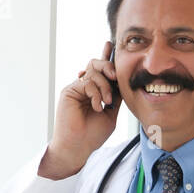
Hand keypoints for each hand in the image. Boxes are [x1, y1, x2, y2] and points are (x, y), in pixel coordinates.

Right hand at [41, 40, 120, 178]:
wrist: (78, 147)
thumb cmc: (93, 134)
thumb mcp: (111, 114)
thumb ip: (116, 97)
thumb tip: (123, 83)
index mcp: (95, 92)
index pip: (101, 71)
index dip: (106, 58)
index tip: (110, 45)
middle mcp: (84, 87)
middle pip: (97, 65)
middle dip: (109, 66)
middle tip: (115, 77)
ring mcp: (76, 88)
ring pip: (93, 72)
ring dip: (104, 87)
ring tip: (106, 103)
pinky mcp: (69, 90)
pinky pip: (87, 82)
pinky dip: (96, 94)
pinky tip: (97, 106)